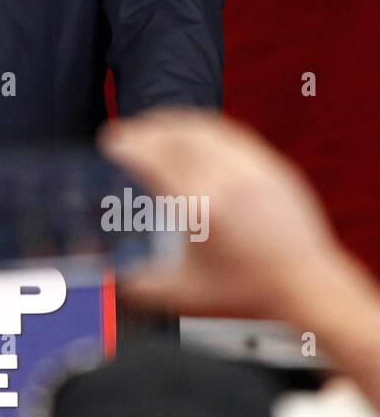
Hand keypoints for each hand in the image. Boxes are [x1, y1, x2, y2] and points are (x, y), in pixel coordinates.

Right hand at [98, 108, 345, 320]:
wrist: (306, 284)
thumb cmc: (249, 291)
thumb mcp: (183, 292)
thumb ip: (139, 284)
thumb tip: (110, 275)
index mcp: (202, 207)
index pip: (156, 160)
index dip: (128, 146)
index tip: (111, 142)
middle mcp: (228, 180)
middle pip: (177, 137)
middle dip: (145, 130)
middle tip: (125, 134)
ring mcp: (252, 169)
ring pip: (204, 129)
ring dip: (171, 123)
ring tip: (152, 127)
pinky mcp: (270, 166)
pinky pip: (230, 134)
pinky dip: (202, 128)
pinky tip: (191, 134)